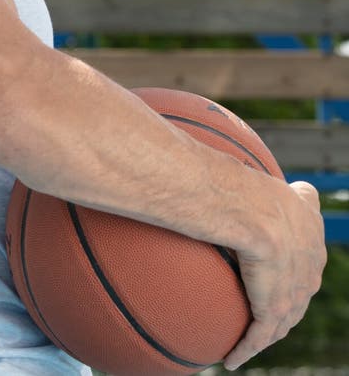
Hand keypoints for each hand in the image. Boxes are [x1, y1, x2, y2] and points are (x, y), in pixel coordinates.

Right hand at [223, 180, 325, 370]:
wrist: (256, 211)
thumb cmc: (261, 193)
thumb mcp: (290, 190)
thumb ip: (292, 193)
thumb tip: (288, 187)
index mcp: (314, 242)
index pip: (305, 267)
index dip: (291, 277)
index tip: (275, 281)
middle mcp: (310, 271)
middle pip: (296, 299)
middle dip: (281, 310)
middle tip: (260, 316)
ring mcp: (294, 293)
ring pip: (280, 322)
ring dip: (263, 334)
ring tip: (247, 342)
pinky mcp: (273, 309)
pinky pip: (258, 336)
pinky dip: (245, 349)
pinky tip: (231, 359)